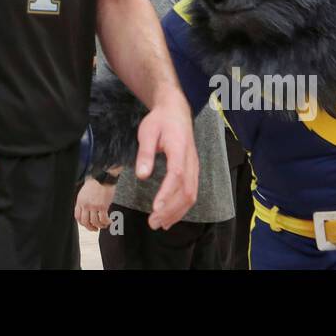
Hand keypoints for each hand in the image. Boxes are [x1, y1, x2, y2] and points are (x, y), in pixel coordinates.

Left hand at [74, 178, 115, 232]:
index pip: (77, 217)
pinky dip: (107, 222)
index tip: (87, 225)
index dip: (82, 223)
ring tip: (104, 225)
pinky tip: (110, 221)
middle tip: (95, 229)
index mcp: (80, 201)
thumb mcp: (85, 192)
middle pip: (85, 222)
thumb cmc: (96, 182)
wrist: (103, 176)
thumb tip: (88, 211)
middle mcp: (86, 204)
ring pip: (95, 222)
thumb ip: (84, 202)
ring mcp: (94, 206)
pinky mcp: (102, 206)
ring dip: (100, 226)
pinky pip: (103, 219)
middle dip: (90, 228)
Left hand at [137, 94, 198, 229]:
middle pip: (186, 191)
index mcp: (179, 150)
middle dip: (170, 210)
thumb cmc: (160, 121)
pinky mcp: (193, 171)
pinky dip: (182, 208)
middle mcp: (191, 161)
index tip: (155, 208)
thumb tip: (141, 175)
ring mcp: (194, 167)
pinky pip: (191, 193)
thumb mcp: (147, 132)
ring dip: (176, 212)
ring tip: (160, 224)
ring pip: (191, 195)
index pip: (176, 175)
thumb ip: (145, 153)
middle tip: (153, 222)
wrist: (176, 111)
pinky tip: (170, 217)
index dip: (167, 194)